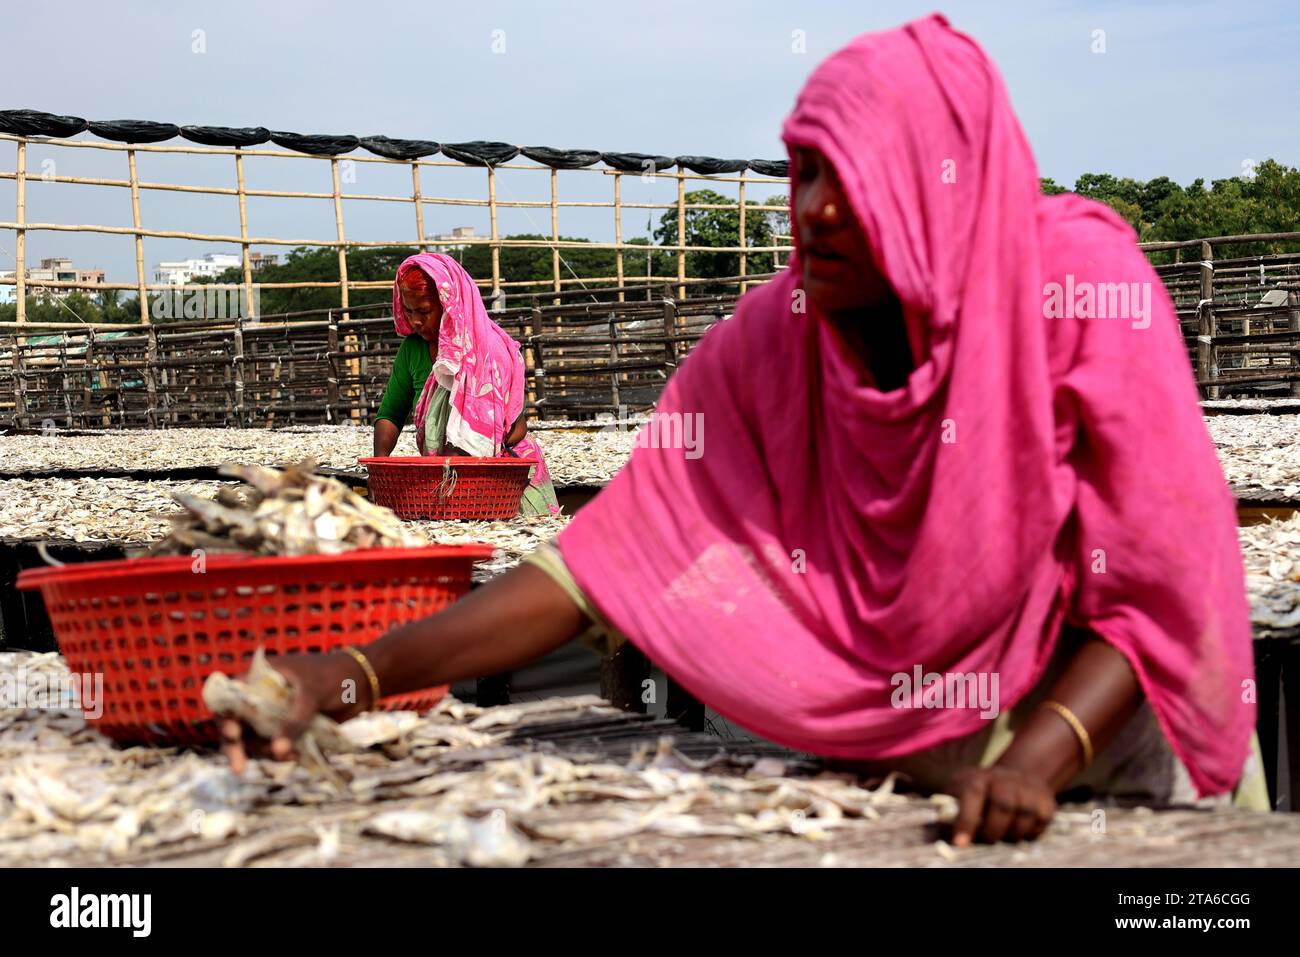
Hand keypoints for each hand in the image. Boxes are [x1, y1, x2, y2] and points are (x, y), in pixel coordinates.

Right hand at [218, 651, 366, 774]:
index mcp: (261, 676)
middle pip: (236, 723)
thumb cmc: (336, 677)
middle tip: (239, 767)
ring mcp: (275, 713)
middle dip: (238, 746)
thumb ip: (295, 721)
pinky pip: (274, 746)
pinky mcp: (288, 728)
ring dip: (265, 752)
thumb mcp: (313, 695)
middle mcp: (263, 696)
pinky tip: (295, 757)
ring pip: (254, 739)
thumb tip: (278, 751)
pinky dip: (280, 754)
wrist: (363, 683)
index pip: (230, 696)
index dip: (225, 716)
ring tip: (289, 757)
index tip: (234, 735)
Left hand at [947, 765, 1056, 845]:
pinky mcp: (1046, 800)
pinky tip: (1019, 831)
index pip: (972, 794)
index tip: (961, 844)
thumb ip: (950, 810)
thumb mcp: (960, 793)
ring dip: (1012, 833)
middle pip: (1003, 806)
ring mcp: (1027, 788)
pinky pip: (1040, 822)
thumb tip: (940, 832)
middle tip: (987, 839)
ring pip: (1024, 815)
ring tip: (1003, 835)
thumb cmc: (978, 793)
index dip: (966, 820)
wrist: (1014, 776)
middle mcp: (1004, 778)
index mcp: (978, 777)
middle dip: (993, 830)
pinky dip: (1029, 833)